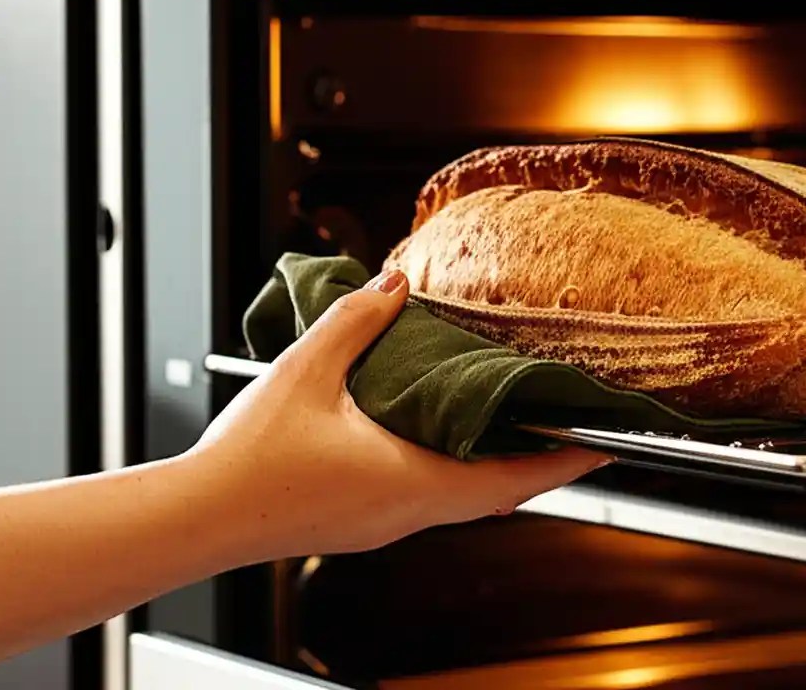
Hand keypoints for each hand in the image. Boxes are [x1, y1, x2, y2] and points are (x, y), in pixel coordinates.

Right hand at [189, 268, 610, 563]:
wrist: (197, 518)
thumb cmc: (249, 458)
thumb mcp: (308, 371)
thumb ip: (357, 321)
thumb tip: (397, 282)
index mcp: (411, 481)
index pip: (513, 477)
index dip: (566, 460)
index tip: (608, 443)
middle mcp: (409, 512)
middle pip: (499, 493)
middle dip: (541, 462)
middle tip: (573, 429)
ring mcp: (387, 524)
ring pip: (466, 499)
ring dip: (500, 467)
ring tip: (523, 428)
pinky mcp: (366, 522)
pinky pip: (432, 498)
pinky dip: (459, 471)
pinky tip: (448, 440)